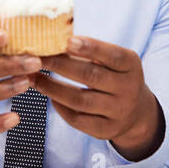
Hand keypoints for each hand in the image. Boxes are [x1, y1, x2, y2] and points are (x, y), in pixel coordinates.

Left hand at [33, 36, 162, 160]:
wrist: (135, 112)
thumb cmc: (115, 77)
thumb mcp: (114, 61)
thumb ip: (92, 51)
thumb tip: (56, 38)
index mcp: (131, 66)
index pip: (112, 55)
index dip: (90, 48)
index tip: (66, 41)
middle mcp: (128, 89)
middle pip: (91, 76)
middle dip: (60, 65)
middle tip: (36, 57)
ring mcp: (118, 111)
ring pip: (80, 100)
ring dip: (52, 88)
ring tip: (33, 77)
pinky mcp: (106, 130)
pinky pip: (78, 120)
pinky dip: (60, 107)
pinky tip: (48, 96)